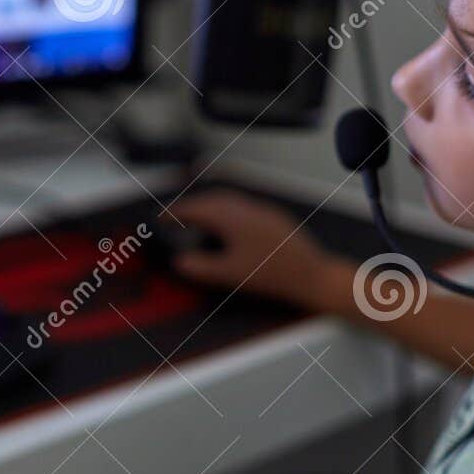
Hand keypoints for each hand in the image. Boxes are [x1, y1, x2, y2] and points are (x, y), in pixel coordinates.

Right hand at [167, 187, 348, 310]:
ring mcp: (263, 211)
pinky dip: (227, 210)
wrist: (312, 275)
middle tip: (176, 217)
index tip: (161, 218)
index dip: (176, 213)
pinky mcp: (274, 218)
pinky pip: (244, 206)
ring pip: (230, 200)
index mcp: (232, 218)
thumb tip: (180, 261)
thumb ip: (201, 267)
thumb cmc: (271, 275)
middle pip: (212, 198)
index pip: (197, 208)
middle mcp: (247, 208)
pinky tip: (228, 226)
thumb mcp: (229, 274)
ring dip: (210, 205)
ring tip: (198, 219)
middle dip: (192, 205)